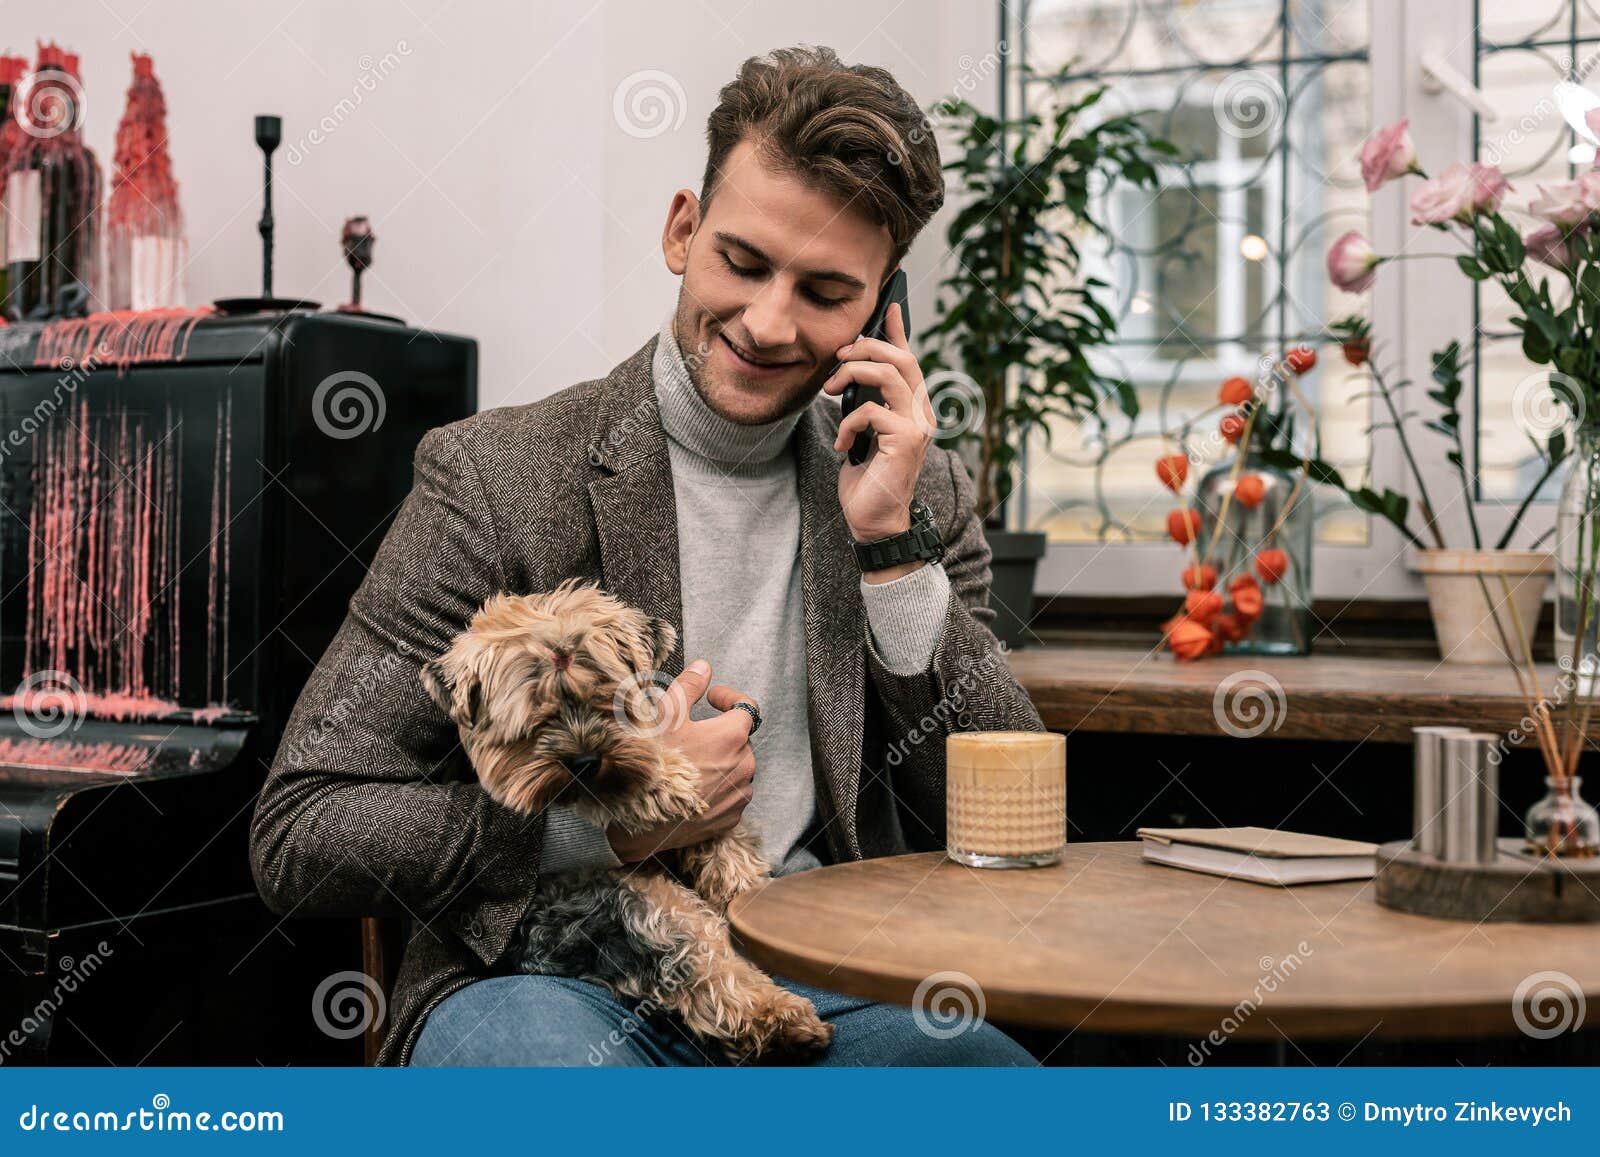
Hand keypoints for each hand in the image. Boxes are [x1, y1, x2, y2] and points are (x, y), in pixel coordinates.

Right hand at [606, 659, 758, 861]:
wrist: (640, 818)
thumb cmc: (652, 763)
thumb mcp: (664, 714)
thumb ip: (689, 686)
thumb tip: (704, 666)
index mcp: (733, 736)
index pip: (747, 708)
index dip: (728, 698)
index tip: (712, 699)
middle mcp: (744, 765)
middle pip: (740, 740)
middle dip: (720, 733)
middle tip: (691, 735)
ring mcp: (739, 794)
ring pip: (737, 769)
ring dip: (720, 762)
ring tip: (689, 764)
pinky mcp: (730, 818)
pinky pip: (731, 796)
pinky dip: (717, 789)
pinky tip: (692, 788)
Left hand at [823, 301, 935, 542]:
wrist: (875, 522)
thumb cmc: (868, 479)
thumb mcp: (865, 433)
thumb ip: (867, 404)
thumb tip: (851, 372)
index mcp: (914, 408)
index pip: (909, 360)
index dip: (898, 332)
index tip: (889, 307)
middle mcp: (922, 413)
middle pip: (901, 358)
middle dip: (866, 347)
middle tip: (838, 356)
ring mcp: (917, 426)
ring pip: (888, 374)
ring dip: (853, 373)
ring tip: (831, 390)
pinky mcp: (905, 441)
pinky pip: (871, 411)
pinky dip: (848, 423)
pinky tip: (842, 444)